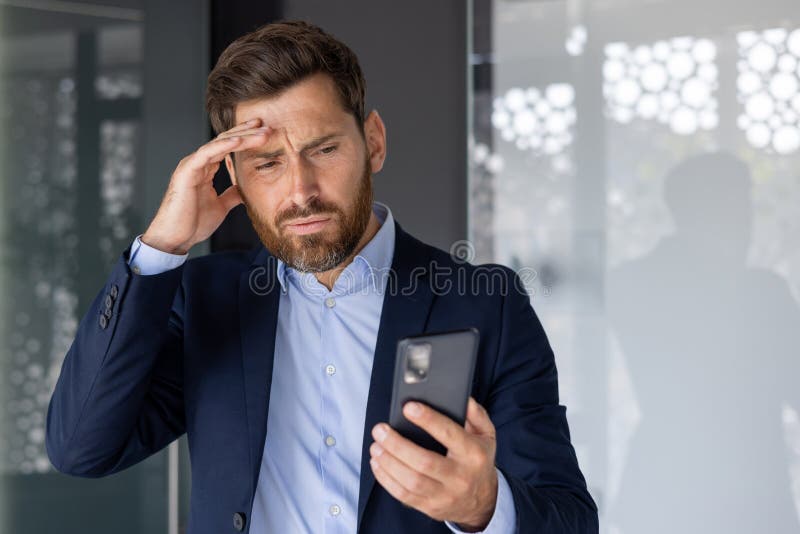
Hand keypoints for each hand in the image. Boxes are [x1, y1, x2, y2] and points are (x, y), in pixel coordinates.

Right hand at [141, 118, 273, 253]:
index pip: (227, 148)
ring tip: (260, 132)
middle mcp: (198, 163)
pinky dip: (223, 146)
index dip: (245, 139)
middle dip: (246, 132)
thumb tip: (244, 190)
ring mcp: (191, 165)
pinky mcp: (186, 171)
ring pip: (219, 144)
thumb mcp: (220, 206)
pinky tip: (238, 140)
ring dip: (241, 137)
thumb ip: (231, 195)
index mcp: (205, 169)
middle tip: (266, 126)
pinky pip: (207, 154)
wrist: (175, 238)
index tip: (263, 133)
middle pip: (225, 141)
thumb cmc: (193, 223)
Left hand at [369, 396, 498, 530]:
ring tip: (376, 446)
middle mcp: (460, 477)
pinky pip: (403, 495)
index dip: (428, 420)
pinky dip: (386, 479)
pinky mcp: (430, 507)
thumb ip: (475, 414)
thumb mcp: (486, 434)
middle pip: (424, 461)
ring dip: (388, 462)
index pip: (449, 434)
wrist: (482, 501)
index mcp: (474, 454)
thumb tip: (462, 397)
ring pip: (411, 481)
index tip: (408, 408)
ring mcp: (444, 495)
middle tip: (380, 430)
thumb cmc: (478, 460)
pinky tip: (377, 463)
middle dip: (397, 444)